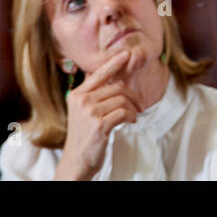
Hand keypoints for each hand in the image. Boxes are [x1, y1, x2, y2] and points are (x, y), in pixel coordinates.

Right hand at [54, 49, 143, 180]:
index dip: (114, 62)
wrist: (76, 161)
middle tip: (140, 106)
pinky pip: (124, 112)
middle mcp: (81, 101)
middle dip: (132, 96)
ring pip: (123, 99)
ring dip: (133, 108)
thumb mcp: (82, 111)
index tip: (126, 54)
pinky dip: (132, 116)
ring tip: (133, 116)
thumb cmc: (84, 135)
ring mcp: (89, 113)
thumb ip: (92, 92)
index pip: (99, 73)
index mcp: (77, 95)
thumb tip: (102, 72)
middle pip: (117, 87)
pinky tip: (131, 121)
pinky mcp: (99, 125)